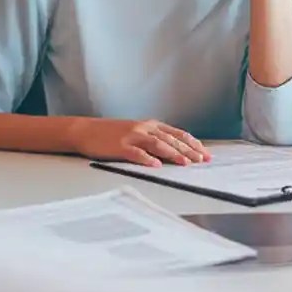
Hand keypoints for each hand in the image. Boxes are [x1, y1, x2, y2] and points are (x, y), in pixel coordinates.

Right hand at [65, 118, 209, 166]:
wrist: (86, 131)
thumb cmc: (113, 134)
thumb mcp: (137, 132)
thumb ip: (155, 139)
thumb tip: (176, 152)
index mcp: (151, 125)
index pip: (178, 134)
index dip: (193, 144)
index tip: (206, 154)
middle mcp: (144, 128)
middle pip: (171, 139)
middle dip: (189, 151)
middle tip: (202, 160)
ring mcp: (132, 136)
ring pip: (158, 144)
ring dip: (173, 154)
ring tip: (185, 163)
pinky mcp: (120, 146)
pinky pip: (136, 153)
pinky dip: (147, 159)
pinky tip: (156, 166)